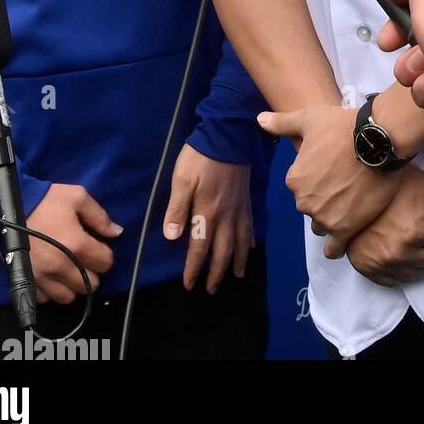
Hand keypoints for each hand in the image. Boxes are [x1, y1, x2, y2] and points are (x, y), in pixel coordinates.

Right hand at [26, 184, 120, 304]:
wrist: (11, 208)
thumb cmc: (47, 200)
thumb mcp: (78, 197)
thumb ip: (100, 217)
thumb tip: (116, 232)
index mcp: (77, 245)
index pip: (105, 263)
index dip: (105, 254)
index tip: (98, 248)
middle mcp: (61, 266)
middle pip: (90, 285)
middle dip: (92, 272)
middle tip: (85, 260)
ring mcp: (42, 277)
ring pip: (68, 297)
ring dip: (72, 285)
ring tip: (69, 270)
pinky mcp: (27, 282)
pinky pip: (45, 299)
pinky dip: (51, 291)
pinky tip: (52, 276)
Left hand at [162, 143, 253, 292]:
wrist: (229, 134)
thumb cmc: (201, 156)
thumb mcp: (182, 179)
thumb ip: (177, 208)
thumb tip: (173, 237)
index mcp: (207, 212)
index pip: (200, 247)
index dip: (194, 267)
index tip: (190, 284)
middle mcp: (226, 215)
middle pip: (223, 250)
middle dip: (216, 272)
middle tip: (212, 289)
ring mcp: (239, 207)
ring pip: (240, 241)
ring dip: (236, 261)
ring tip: (236, 275)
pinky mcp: (246, 198)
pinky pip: (250, 225)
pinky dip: (250, 240)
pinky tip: (250, 247)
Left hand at [257, 103, 399, 258]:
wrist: (377, 141)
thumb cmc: (342, 127)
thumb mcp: (309, 118)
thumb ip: (282, 123)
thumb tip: (260, 120)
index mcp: (294, 179)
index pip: (301, 186)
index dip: (317, 177)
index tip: (333, 168)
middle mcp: (304, 202)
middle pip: (311, 206)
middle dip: (324, 198)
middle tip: (345, 182)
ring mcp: (324, 218)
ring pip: (322, 225)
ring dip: (332, 218)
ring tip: (351, 204)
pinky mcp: (345, 229)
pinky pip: (334, 249)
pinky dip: (337, 246)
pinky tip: (346, 233)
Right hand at [345, 165, 423, 286]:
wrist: (361, 183)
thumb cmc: (398, 184)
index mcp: (414, 233)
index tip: (421, 211)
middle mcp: (397, 254)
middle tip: (413, 222)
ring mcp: (380, 264)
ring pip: (417, 272)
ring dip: (416, 256)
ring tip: (404, 233)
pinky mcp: (367, 269)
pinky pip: (396, 280)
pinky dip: (399, 266)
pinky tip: (393, 246)